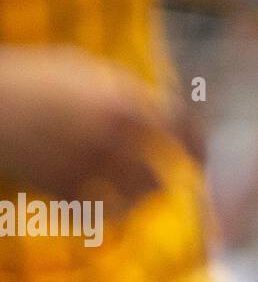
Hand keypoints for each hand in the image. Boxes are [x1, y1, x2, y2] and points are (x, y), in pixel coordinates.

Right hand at [0, 46, 186, 206]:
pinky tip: (102, 207)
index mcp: (125, 98)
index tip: (200, 162)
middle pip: (161, 171)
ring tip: (134, 196)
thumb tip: (152, 109)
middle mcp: (114, 132)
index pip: (181, 124)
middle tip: (165, 187)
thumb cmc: (34, 78)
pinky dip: (104, 212)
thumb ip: (121, 89)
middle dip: (167, 182)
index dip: (197, 146)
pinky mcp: (61, 186)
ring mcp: (87, 162)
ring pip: (133, 196)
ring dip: (138, 199)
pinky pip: (98, 211)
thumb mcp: (85, 69)